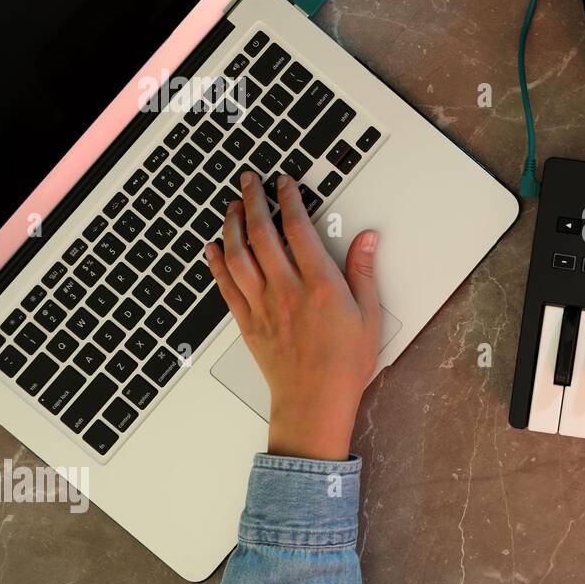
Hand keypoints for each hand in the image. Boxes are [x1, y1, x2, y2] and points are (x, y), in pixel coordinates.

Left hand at [204, 171, 381, 460]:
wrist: (315, 403)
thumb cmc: (346, 364)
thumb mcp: (369, 315)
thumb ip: (364, 272)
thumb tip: (367, 238)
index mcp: (321, 285)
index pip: (299, 229)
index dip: (289, 200)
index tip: (285, 183)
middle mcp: (287, 290)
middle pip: (262, 234)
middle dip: (254, 201)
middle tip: (250, 180)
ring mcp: (263, 305)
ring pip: (239, 254)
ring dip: (232, 225)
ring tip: (232, 206)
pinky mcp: (248, 322)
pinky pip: (226, 285)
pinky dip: (217, 262)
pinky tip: (214, 246)